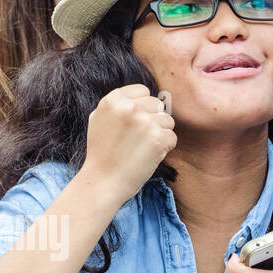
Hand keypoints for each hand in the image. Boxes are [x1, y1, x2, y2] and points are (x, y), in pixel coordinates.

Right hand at [81, 84, 175, 205]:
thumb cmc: (102, 152)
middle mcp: (129, 107)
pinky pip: (172, 137)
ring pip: (168, 121)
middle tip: (137, 139)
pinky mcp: (158, 138)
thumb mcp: (100, 119)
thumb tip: (143, 93)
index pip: (143, 91)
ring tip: (141, 148)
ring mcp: (145, 122)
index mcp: (113, 100)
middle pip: (158, 105)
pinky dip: (164, 148)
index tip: (133, 122)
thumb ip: (119, 103)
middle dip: (152, 120)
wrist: (103, 181)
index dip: (142, 107)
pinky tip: (148, 156)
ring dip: (159, 134)